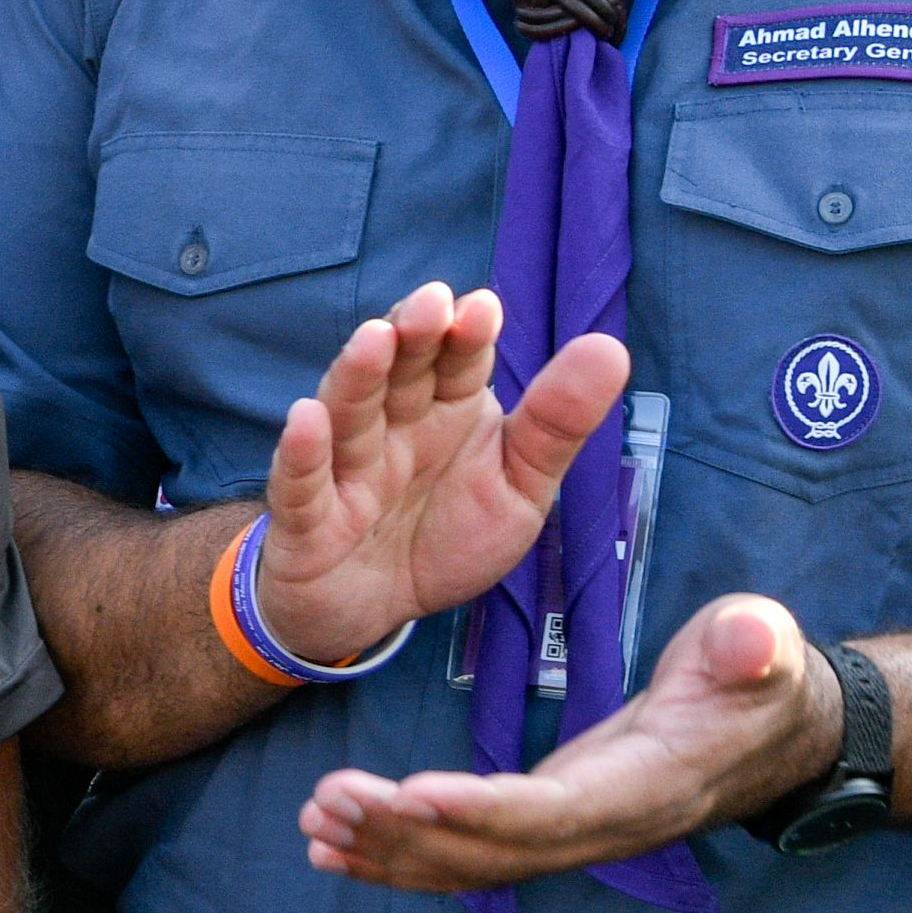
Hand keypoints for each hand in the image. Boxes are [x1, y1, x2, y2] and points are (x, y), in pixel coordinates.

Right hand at [248, 283, 632, 672]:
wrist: (372, 608)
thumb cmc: (446, 536)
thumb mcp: (520, 488)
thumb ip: (556, 425)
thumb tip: (611, 347)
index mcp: (446, 412)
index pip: (457, 362)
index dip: (466, 336)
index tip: (483, 309)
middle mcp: (393, 429)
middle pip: (399, 374)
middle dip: (412, 336)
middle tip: (430, 304)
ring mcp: (346, 469)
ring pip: (349, 415)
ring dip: (357, 376)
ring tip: (373, 340)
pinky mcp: (306, 521)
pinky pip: (301, 485)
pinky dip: (300, 454)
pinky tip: (306, 421)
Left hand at [300, 590, 836, 890]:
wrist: (773, 729)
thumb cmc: (760, 678)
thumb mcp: (765, 648)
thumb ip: (754, 649)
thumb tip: (750, 643)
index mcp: (648, 786)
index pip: (556, 812)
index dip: (484, 812)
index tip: (412, 795)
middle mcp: (603, 827)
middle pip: (494, 850)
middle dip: (408, 833)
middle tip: (329, 801)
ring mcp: (573, 835)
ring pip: (471, 863)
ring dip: (390, 850)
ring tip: (315, 822)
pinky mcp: (548, 825)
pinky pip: (468, 855)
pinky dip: (401, 856)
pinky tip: (336, 846)